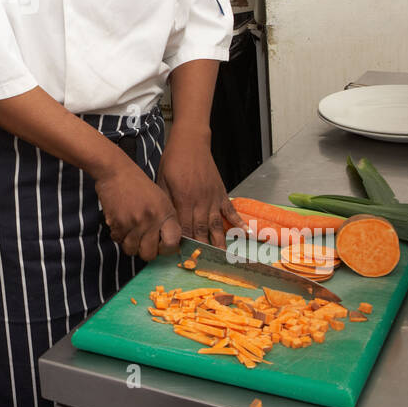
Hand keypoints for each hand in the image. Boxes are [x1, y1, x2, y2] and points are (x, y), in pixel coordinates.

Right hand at [93, 158, 181, 261]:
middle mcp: (151, 220)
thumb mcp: (160, 198)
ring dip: (129, 244)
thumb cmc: (138, 184)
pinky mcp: (117, 223)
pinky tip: (120, 223)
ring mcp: (134, 222)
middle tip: (142, 241)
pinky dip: (118, 235)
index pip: (172, 243)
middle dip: (144, 250)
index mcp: (165, 213)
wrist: (116, 171)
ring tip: (129, 231)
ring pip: (131, 250)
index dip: (166, 249)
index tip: (160, 246)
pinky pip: (118, 240)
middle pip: (149, 254)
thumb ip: (166, 220)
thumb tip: (168, 243)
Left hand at [157, 130, 241, 246]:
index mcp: (183, 199)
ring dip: (220, 241)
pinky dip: (239, 222)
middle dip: (203, 248)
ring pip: (217, 224)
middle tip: (205, 264)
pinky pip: (231, 210)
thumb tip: (166, 222)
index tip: (185, 256)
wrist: (190, 142)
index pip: (184, 227)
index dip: (184, 242)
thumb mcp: (162, 180)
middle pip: (201, 229)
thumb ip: (166, 202)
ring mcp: (213, 197)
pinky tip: (246, 233)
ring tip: (223, 257)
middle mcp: (200, 201)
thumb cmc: (173, 161)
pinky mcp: (221, 191)